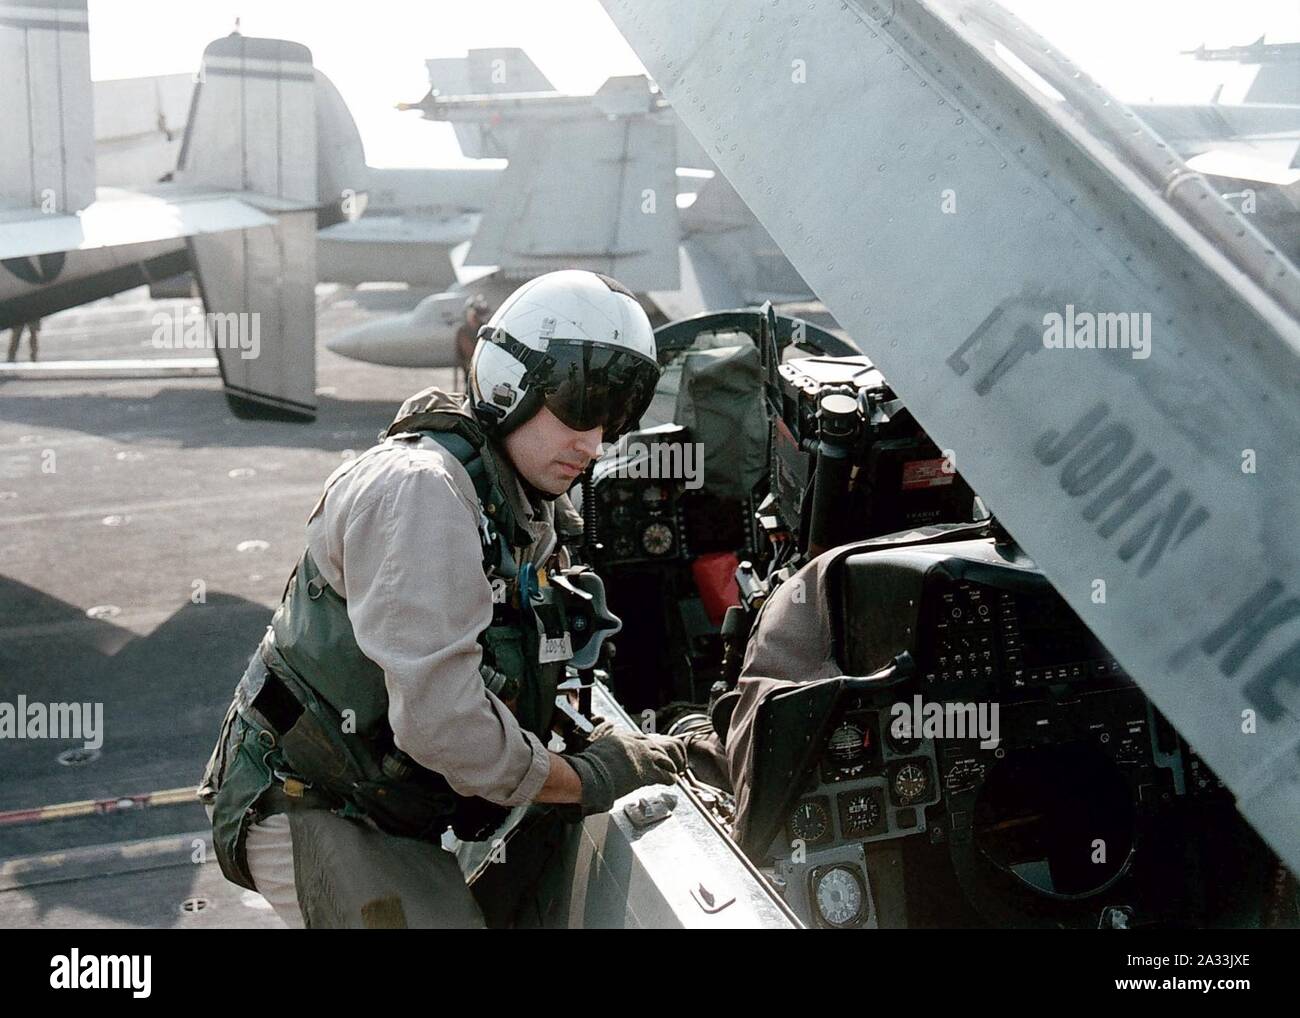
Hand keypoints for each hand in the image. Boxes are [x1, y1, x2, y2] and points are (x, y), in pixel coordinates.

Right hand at [563, 723, 686, 815]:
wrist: (591, 774)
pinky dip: (669, 778)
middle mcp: (636, 744)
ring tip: (673, 771)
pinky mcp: (648, 772)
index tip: (650, 750)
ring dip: (669, 766)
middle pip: (656, 746)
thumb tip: (598, 739)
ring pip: (664, 759)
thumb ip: (602, 742)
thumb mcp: (595, 745)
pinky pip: (665, 774)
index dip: (647, 746)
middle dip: (661, 754)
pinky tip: (671, 781)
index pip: (641, 738)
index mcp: (622, 737)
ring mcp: (643, 757)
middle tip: (665, 761)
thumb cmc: (589, 765)